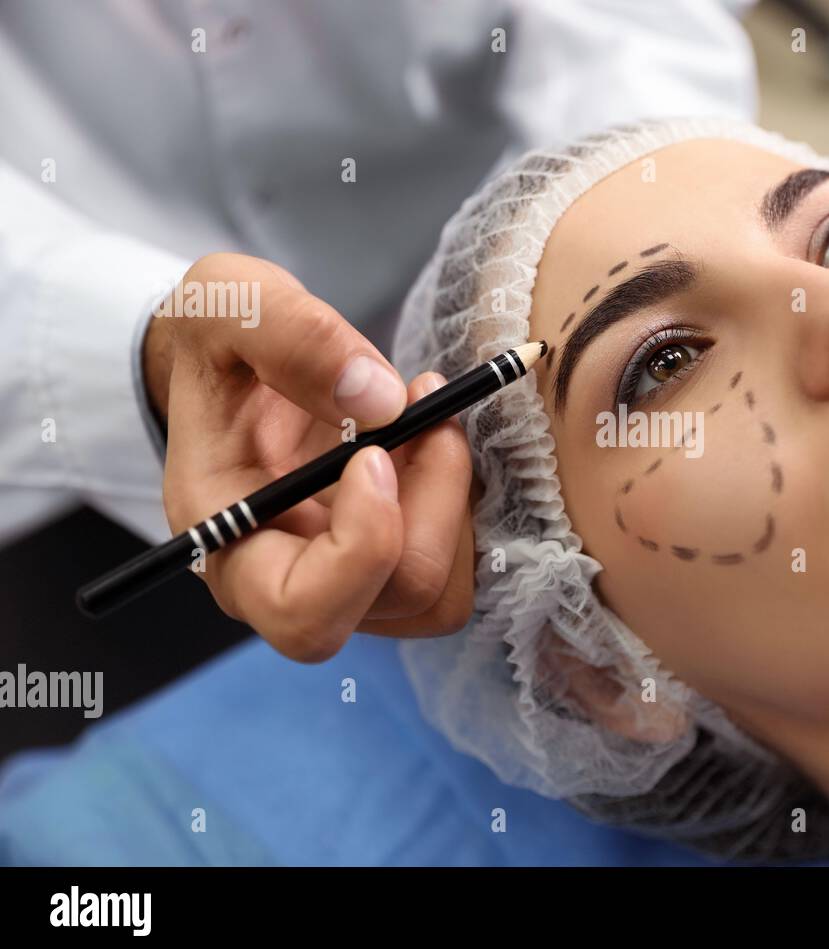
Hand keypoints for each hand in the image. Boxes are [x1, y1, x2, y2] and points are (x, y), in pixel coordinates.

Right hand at [148, 253, 476, 660]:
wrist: (233, 356)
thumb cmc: (216, 339)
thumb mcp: (228, 302)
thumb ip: (293, 339)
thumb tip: (382, 401)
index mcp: (228, 541)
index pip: (305, 614)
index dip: (364, 548)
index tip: (375, 452)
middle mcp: (287, 578)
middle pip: (398, 598)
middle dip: (433, 500)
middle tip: (424, 403)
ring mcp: (345, 576)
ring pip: (441, 589)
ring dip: (452, 498)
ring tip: (426, 414)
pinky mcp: (389, 555)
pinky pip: (455, 558)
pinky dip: (459, 496)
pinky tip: (431, 434)